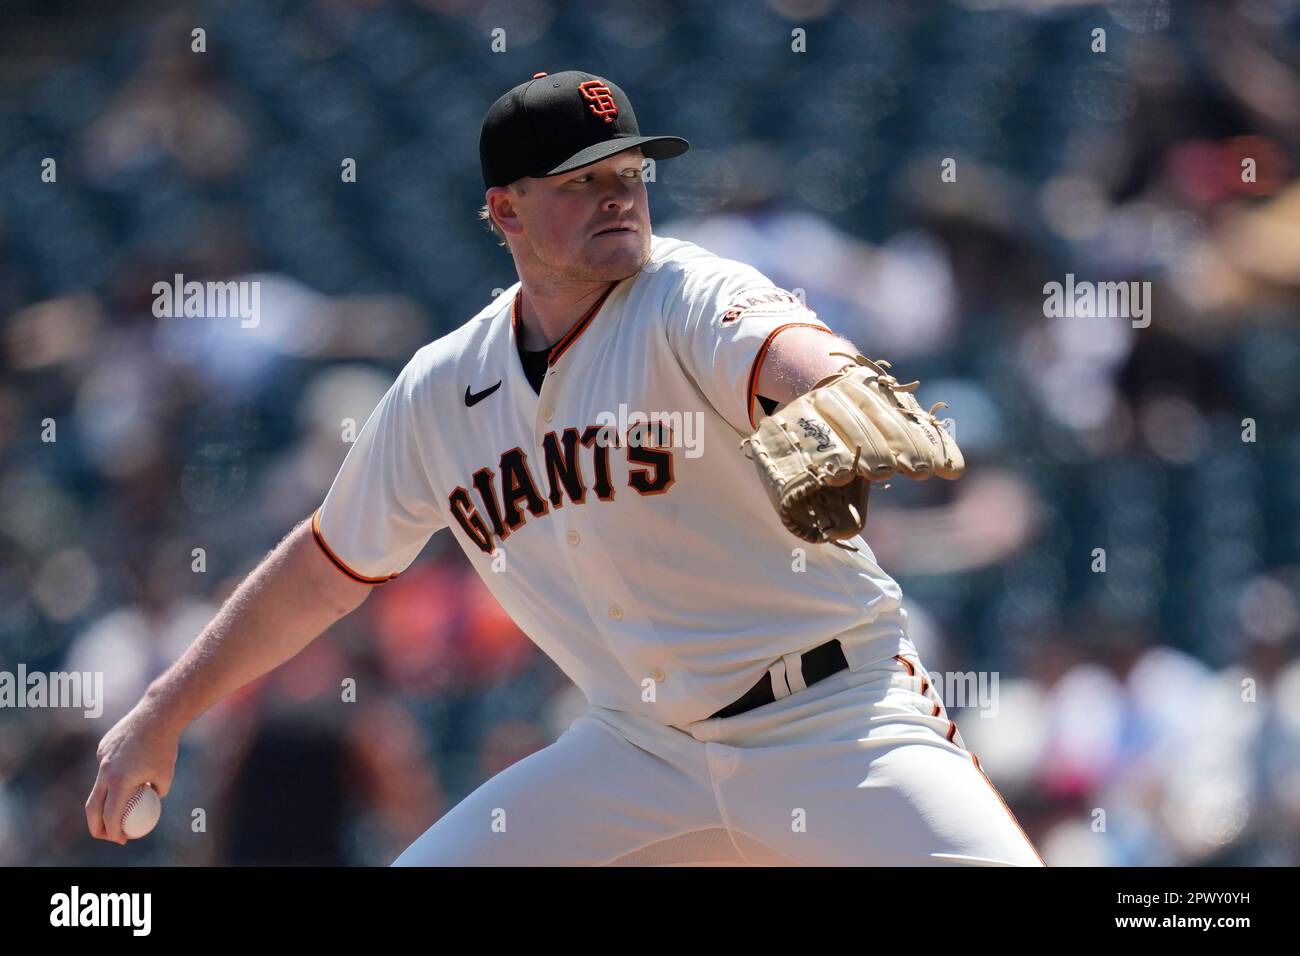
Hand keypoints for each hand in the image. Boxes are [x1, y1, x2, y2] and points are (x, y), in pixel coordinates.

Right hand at [86, 701, 180, 844]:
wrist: (157, 715)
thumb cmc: (165, 747)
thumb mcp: (166, 776)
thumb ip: (156, 793)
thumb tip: (150, 803)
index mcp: (119, 782)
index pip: (110, 816)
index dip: (113, 833)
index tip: (121, 839)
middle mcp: (105, 772)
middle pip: (92, 807)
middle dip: (96, 826)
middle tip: (107, 834)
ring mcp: (101, 758)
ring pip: (99, 784)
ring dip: (107, 796)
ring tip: (127, 793)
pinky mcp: (102, 747)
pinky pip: (106, 766)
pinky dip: (115, 772)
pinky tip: (133, 761)